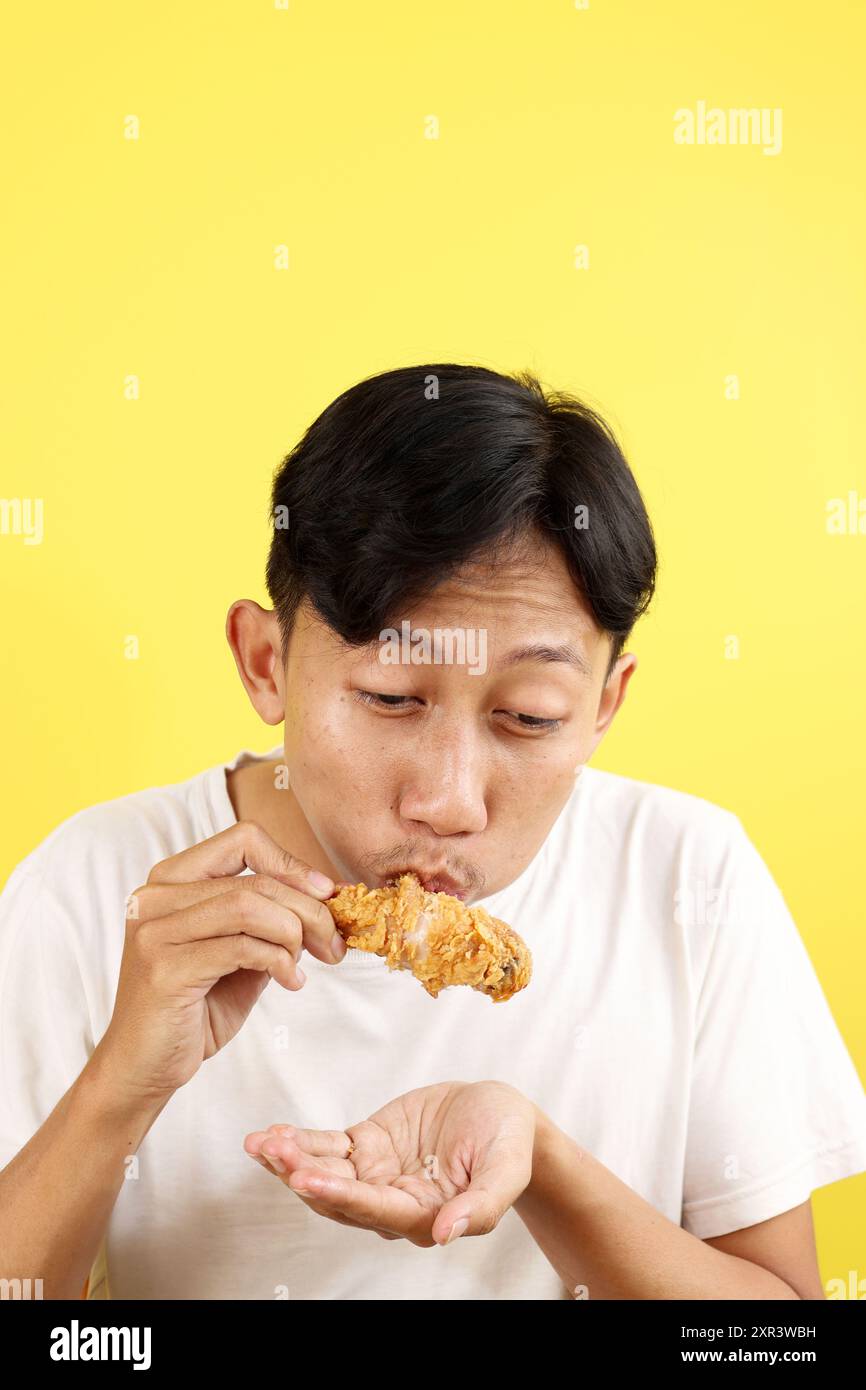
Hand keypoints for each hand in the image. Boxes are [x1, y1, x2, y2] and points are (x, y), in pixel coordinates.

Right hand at [95, 821, 343, 1100]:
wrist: (142, 1069)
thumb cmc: (194, 1010)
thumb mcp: (239, 955)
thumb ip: (269, 922)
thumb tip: (328, 898)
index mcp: (171, 881)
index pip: (242, 839)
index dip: (292, 864)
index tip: (326, 895)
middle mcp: (155, 897)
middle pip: (255, 879)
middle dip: (310, 910)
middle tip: (334, 944)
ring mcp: (155, 930)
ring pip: (250, 905)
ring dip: (296, 934)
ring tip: (307, 965)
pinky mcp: (164, 967)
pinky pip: (241, 947)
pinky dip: (279, 961)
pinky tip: (289, 982)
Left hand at [243, 1080, 535, 1245]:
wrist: (499, 1112)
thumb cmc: (509, 1141)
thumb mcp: (508, 1167)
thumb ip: (483, 1204)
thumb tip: (447, 1234)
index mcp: (426, 1215)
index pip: (376, 1210)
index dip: (340, 1196)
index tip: (307, 1180)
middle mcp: (393, 1202)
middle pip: (339, 1198)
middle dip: (303, 1176)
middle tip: (274, 1153)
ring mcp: (377, 1174)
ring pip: (326, 1174)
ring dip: (291, 1161)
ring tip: (260, 1144)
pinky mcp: (368, 1146)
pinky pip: (327, 1147)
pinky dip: (300, 1141)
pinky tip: (273, 1135)